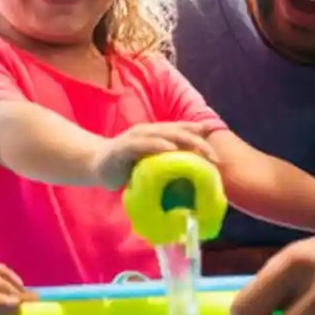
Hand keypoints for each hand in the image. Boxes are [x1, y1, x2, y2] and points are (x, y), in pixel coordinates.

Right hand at [90, 121, 218, 190]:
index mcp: (157, 134)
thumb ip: (167, 167)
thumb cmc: (126, 166)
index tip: (219, 146)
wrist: (94, 165)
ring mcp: (136, 137)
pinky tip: (170, 149)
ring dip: (184, 140)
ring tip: (200, 150)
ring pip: (164, 134)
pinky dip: (158, 145)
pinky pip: (143, 144)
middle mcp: (149, 131)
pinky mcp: (124, 146)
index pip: (183, 130)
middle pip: (179, 131)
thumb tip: (192, 183)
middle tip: (215, 157)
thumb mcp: (150, 165)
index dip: (201, 135)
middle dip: (199, 141)